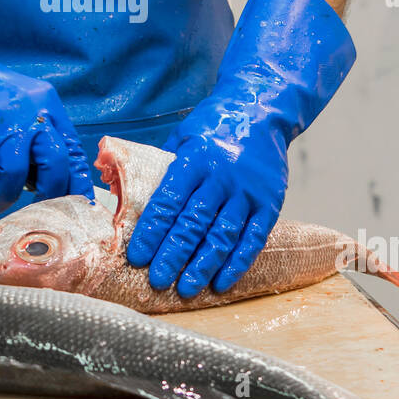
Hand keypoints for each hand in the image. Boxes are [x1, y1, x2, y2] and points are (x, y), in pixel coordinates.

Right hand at [0, 48, 93, 212]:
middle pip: (54, 164)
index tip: (76, 204)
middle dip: (47, 195)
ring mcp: (5, 120)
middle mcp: (33, 112)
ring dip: (4, 196)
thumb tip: (44, 178)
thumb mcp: (20, 103)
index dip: (77, 182)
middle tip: (35, 210)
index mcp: (48, 105)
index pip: (73, 150)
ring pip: (16, 174)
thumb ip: (35, 133)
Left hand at [126, 99, 288, 296]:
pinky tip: (221, 282)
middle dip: (173, 256)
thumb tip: (128, 199)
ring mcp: (248, 191)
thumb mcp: (182, 138)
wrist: (261, 110)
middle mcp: (222, 177)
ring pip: (223, 236)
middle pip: (194, 224)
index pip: (168, 202)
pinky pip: (253, 238)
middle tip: (158, 281)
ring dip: (203, 266)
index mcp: (194, 159)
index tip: (138, 257)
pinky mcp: (270, 202)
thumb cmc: (214, 126)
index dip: (151, 232)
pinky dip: (237, 263)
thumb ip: (162, 169)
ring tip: (187, 288)